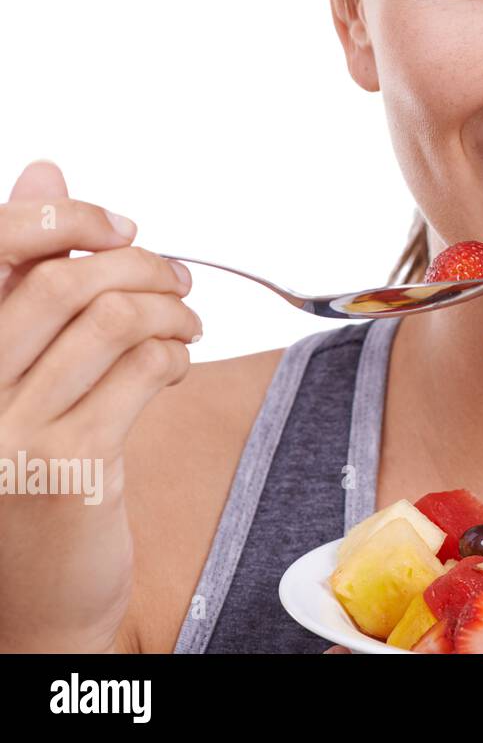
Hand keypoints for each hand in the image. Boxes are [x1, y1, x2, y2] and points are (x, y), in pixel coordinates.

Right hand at [0, 160, 201, 651]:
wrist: (32, 593)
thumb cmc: (31, 460)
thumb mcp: (18, 365)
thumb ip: (26, 273)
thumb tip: (43, 167)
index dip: (64, 216)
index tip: (121, 224)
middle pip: (62, 279)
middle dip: (140, 264)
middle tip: (177, 278)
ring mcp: (9, 429)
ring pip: (108, 318)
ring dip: (169, 308)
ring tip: (186, 322)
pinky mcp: (66, 466)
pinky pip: (140, 370)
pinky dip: (174, 352)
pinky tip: (177, 364)